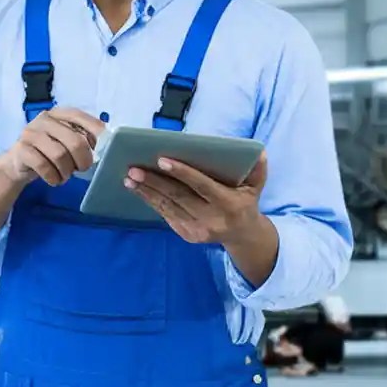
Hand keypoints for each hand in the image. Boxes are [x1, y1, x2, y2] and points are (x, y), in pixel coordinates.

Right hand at [3, 107, 103, 186]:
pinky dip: (53, 177)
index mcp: (58, 114)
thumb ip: (83, 139)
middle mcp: (44, 119)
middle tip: (82, 169)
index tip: (105, 149)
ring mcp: (30, 133)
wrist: (18, 164)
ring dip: (66, 171)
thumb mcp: (66, 142)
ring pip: (59, 155)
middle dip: (83, 159)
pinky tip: (54, 180)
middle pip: (74, 140)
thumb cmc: (48, 152)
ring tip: (65, 175)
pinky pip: (43, 166)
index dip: (96, 132)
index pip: (80, 117)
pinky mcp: (21, 150)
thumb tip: (106, 145)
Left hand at [124, 150, 267, 244]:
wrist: (242, 235)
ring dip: (146, 192)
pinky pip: (165, 214)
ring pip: (168, 207)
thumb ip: (258, 168)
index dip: (182, 173)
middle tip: (133, 168)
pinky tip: (137, 189)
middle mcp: (212, 219)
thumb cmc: (246, 201)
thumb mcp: (257, 185)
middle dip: (154, 182)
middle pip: (178, 197)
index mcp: (229, 204)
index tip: (162, 160)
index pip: (202, 186)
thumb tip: (257, 150)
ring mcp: (197, 230)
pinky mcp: (186, 234)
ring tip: (129, 177)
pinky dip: (150, 200)